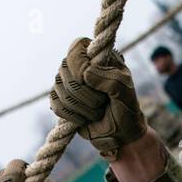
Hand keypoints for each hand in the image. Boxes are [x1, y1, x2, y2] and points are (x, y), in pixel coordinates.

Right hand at [49, 37, 146, 160]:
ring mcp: (70, 84)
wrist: (120, 135)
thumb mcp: (125, 92)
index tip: (89, 80)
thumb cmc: (126, 109)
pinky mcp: (62, 101)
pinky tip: (84, 119)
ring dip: (80, 107)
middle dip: (84, 93)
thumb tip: (85, 73)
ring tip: (96, 112)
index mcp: (98, 57)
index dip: (78, 64)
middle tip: (102, 102)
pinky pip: (55, 104)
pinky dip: (71, 115)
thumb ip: (110, 79)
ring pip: (59, 89)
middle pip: (65, 70)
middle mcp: (82, 67)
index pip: (77, 47)